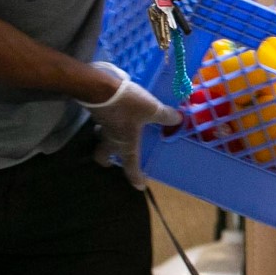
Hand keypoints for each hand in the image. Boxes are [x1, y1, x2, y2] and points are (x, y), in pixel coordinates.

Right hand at [81, 62, 181, 188]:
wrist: (100, 88)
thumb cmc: (128, 106)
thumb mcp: (151, 109)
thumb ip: (164, 115)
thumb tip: (178, 120)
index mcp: (126, 145)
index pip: (130, 167)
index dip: (136, 178)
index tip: (140, 186)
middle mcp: (111, 140)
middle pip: (103, 157)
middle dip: (107, 160)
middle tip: (113, 160)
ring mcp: (102, 127)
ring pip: (101, 139)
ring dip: (106, 140)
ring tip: (114, 135)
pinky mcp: (98, 114)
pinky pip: (102, 123)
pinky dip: (108, 123)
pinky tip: (115, 115)